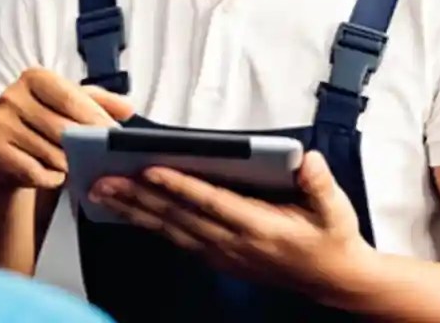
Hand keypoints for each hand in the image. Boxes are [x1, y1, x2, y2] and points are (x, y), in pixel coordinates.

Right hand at [0, 67, 133, 189]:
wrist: (6, 154)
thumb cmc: (45, 124)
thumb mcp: (72, 106)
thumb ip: (102, 103)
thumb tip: (129, 109)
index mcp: (34, 77)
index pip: (71, 98)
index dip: (95, 118)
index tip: (115, 134)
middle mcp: (12, 96)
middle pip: (62, 128)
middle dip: (86, 146)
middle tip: (102, 158)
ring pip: (51, 153)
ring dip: (70, 165)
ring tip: (76, 167)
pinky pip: (35, 172)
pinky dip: (51, 178)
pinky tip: (54, 175)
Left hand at [90, 150, 372, 299]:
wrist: (335, 280)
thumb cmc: (332, 238)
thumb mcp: (337, 209)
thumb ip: (319, 184)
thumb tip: (306, 160)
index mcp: (260, 227)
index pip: (211, 202)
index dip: (180, 186)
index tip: (150, 169)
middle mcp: (235, 243)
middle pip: (178, 216)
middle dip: (138, 197)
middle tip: (102, 180)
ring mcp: (224, 254)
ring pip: (171, 229)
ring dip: (134, 211)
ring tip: (102, 193)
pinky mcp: (219, 258)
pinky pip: (177, 239)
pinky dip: (149, 224)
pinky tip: (127, 213)